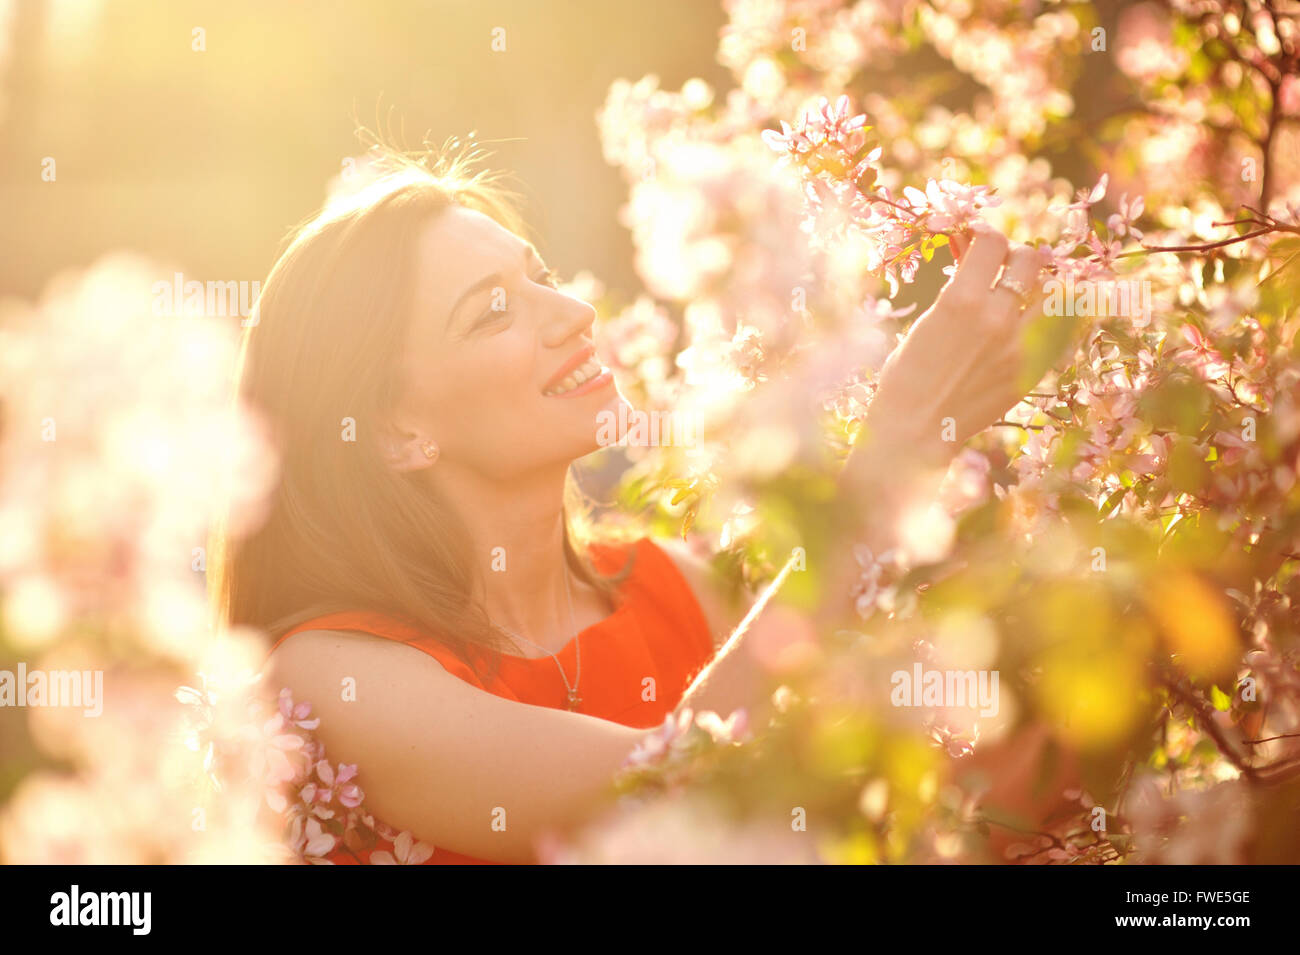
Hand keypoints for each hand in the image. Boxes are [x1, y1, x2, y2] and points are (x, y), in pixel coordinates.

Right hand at [852, 224, 1054, 474]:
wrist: (915, 430)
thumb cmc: (905, 377)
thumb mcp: (924, 324)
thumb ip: (957, 296)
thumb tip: (975, 269)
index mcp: (961, 300)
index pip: (992, 242)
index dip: (986, 235)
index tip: (980, 240)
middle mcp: (996, 317)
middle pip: (1029, 260)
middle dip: (1016, 256)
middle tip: (1005, 266)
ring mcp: (1019, 346)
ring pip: (1053, 293)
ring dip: (1040, 287)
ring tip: (1026, 293)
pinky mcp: (1030, 371)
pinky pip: (1057, 333)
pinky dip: (1048, 321)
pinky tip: (1033, 324)